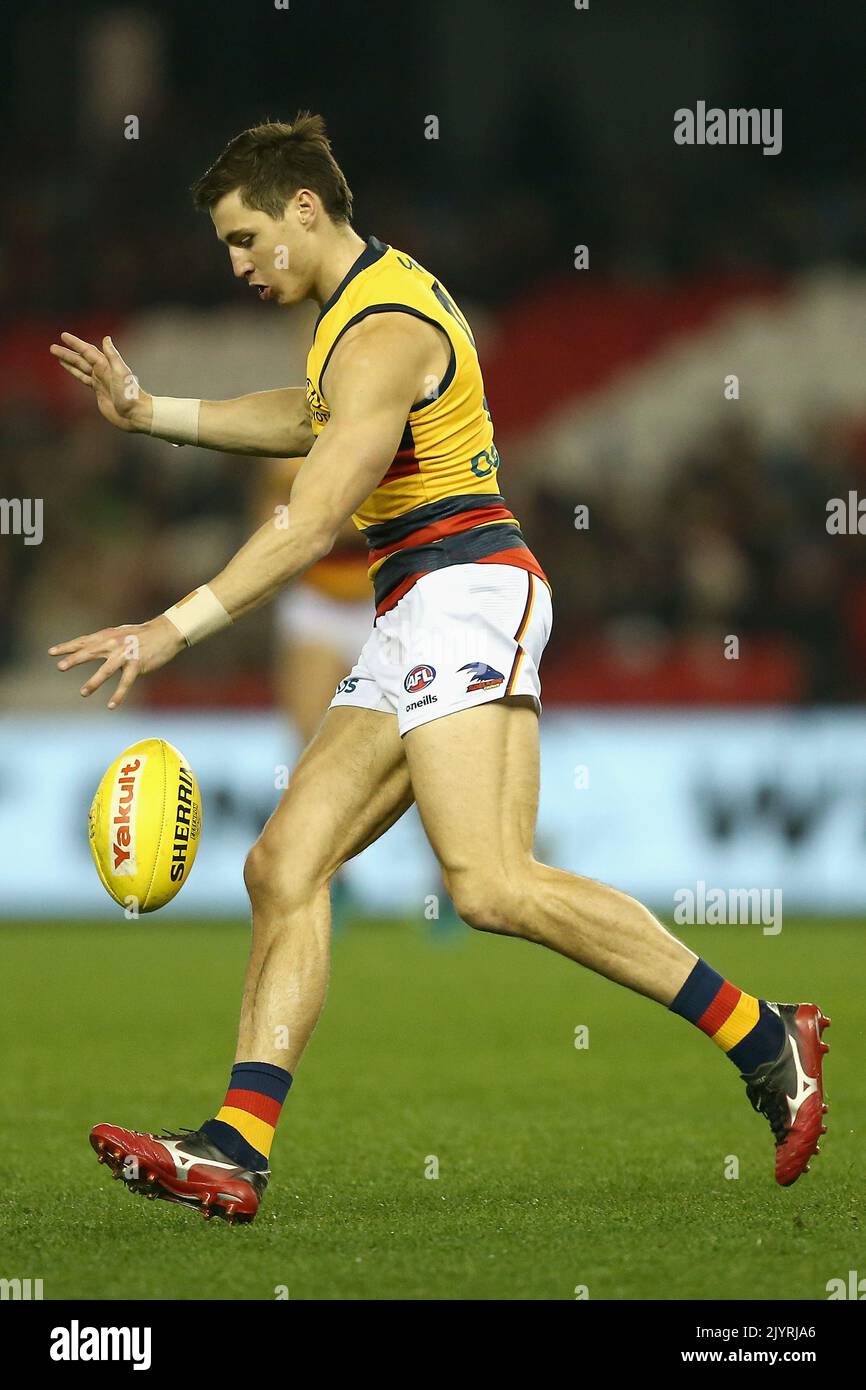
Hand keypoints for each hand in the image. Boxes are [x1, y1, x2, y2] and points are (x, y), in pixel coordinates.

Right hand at [48, 333, 151, 432]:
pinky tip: (70, 369)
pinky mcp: (98, 392)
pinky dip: (75, 373)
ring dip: (69, 361)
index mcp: (106, 365)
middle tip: (53, 347)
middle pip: (81, 359)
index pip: (87, 351)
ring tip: (57, 355)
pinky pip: (84, 379)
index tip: (63, 336)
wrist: (134, 413)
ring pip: (80, 368)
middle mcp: (102, 371)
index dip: (75, 344)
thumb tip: (106, 338)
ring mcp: (100, 381)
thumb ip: (113, 356)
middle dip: (67, 352)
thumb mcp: (121, 372)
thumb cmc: (130, 394)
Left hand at [49, 616, 184, 708]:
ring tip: (83, 693)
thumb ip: (105, 641)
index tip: (51, 652)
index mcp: (107, 636)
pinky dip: (118, 695)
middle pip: (90, 652)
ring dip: (94, 682)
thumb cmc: (142, 634)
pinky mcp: (137, 665)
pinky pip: (125, 682)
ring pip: (106, 670)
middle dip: (74, 659)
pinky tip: (111, 706)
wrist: (166, 633)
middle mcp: (114, 643)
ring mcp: (126, 654)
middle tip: (60, 667)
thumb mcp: (120, 634)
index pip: (83, 641)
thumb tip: (89, 647)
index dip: (67, 647)